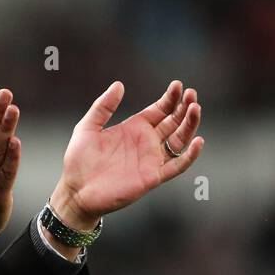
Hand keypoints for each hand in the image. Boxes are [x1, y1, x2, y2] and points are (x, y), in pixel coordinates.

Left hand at [50, 80, 204, 230]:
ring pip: (180, 140)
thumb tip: (119, 84)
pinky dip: (189, 155)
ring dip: (190, 125)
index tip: (178, 85)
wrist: (75, 190)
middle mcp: (146, 142)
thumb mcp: (87, 127)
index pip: (160, 110)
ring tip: (195, 108)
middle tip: (191, 94)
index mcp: (134, 128)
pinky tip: (198, 141)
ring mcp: (151, 159)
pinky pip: (177, 166)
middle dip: (184, 107)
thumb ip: (103, 107)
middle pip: (174, 122)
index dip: (170, 98)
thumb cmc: (79, 160)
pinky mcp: (152, 177)